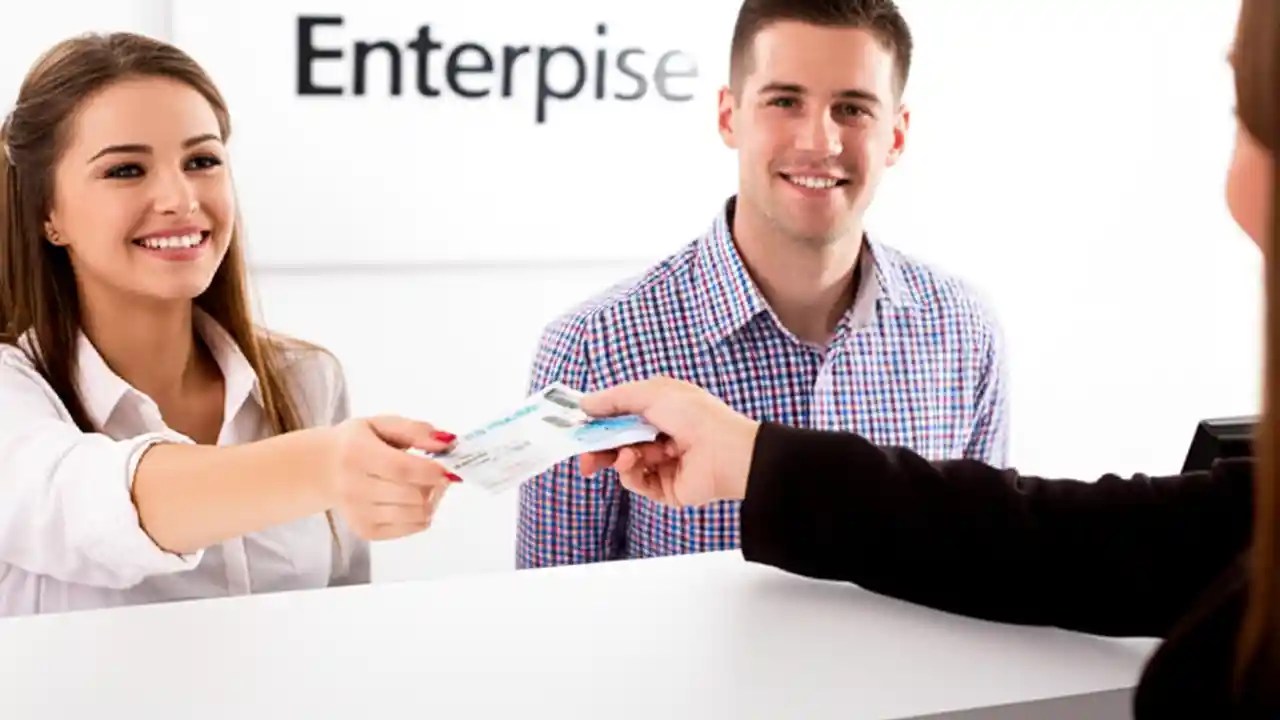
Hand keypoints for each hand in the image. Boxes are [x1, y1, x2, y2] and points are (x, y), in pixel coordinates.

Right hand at [321, 416, 459, 540]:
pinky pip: (410, 529)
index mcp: (357, 454)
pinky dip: (420, 516)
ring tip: (425, 487)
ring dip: (431, 501)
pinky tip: (412, 501)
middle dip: (435, 485)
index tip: (448, 467)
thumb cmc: (355, 443)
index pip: (402, 469)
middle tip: (437, 475)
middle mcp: (354, 487)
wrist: (320, 470)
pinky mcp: (365, 531)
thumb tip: (448, 442)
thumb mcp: (380, 424)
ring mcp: (359, 514)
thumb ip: (415, 430)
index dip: (432, 471)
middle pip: (412, 495)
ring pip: (415, 515)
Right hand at [577, 377, 759, 506]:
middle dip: (598, 445)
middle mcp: (660, 436)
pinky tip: (632, 462)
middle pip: (617, 442)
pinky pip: (635, 482)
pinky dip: (629, 472)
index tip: (577, 424)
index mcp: (660, 411)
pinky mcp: (664, 488)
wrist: (726, 452)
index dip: (599, 420)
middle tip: (581, 451)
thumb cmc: (695, 415)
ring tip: (622, 454)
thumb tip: (584, 403)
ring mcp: (662, 464)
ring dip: (615, 457)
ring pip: (623, 462)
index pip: (621, 416)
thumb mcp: (651, 393)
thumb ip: (615, 398)